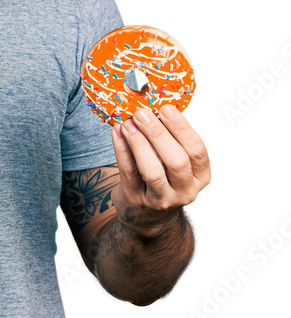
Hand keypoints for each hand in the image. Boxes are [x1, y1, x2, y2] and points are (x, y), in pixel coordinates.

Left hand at [110, 105, 210, 227]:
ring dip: (138, 143)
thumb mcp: (175, 162)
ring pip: (151, 170)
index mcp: (200, 176)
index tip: (166, 108)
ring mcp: (161, 199)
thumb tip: (153, 100)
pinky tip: (117, 132)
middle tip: (142, 112)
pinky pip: (128, 172)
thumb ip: (171, 138)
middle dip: (158, 134)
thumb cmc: (163, 177)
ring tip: (128, 122)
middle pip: (176, 161)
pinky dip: (121, 149)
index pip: (197, 150)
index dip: (182, 128)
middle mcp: (185, 190)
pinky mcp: (136, 200)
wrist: (147, 216)